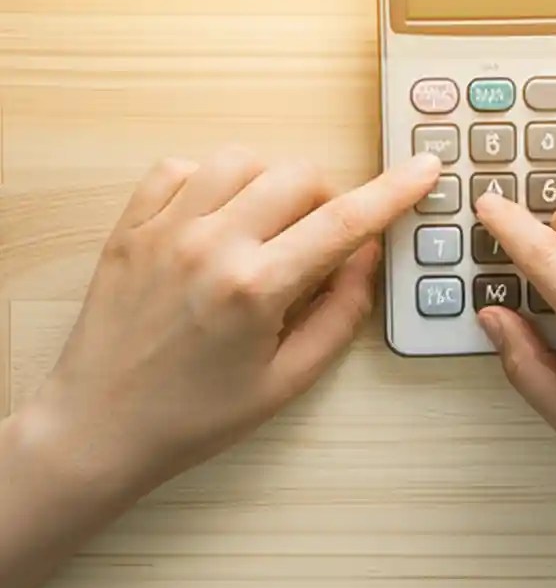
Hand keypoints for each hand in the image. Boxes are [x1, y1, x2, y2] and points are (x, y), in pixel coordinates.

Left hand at [29, 147, 440, 491]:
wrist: (98, 428)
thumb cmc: (196, 415)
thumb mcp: (288, 381)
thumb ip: (340, 314)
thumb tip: (367, 257)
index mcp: (256, 289)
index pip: (344, 221)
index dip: (393, 190)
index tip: (425, 168)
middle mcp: (210, 246)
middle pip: (297, 175)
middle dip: (328, 196)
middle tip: (324, 238)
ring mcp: (164, 230)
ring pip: (241, 160)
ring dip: (272, 181)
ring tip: (271, 224)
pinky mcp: (130, 228)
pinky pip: (180, 169)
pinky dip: (212, 180)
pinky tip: (220, 216)